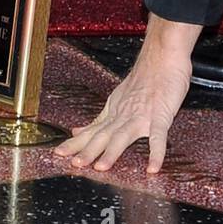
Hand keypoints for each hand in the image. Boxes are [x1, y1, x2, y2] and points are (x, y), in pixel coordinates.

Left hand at [53, 42, 191, 174]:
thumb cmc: (146, 76)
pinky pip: (158, 137)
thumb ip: (100, 119)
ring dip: (112, 152)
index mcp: (114, 111)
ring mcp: (142, 115)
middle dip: (88, 150)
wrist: (163, 55)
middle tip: (74, 164)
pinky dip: (156, 153)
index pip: (92, 131)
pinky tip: (153, 168)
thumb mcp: (118, 98)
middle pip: (103, 135)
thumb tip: (77, 131)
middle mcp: (124, 114)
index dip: (76, 143)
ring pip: (124, 136)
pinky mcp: (161, 115)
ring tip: (101, 168)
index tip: (59, 153)